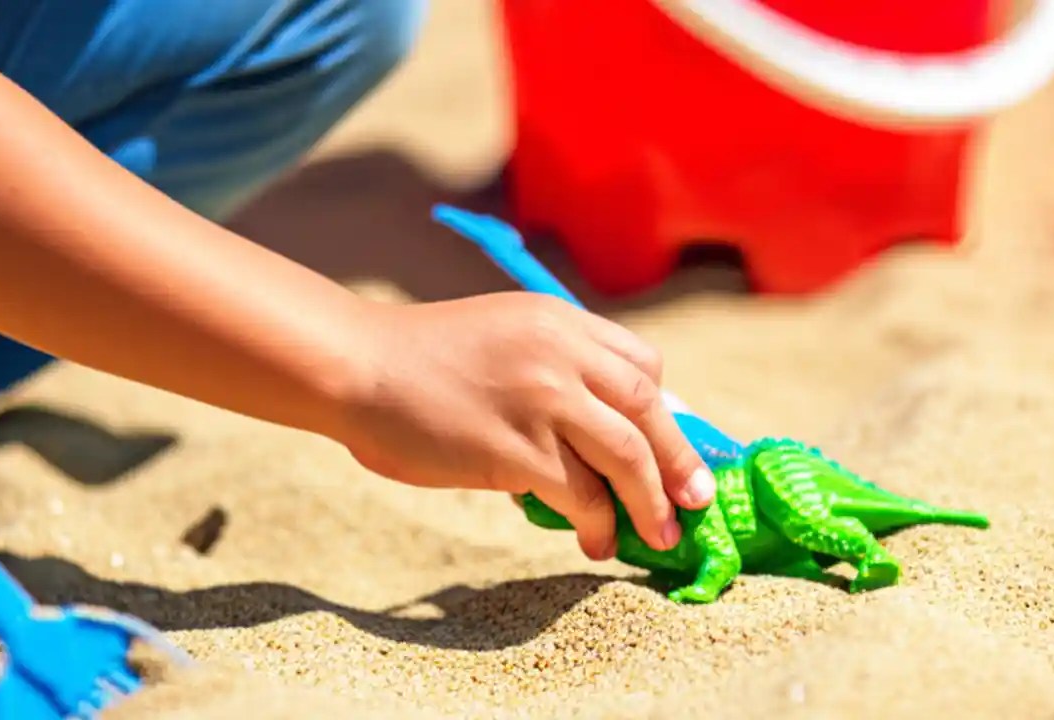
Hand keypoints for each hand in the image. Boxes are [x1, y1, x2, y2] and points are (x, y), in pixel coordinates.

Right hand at [334, 292, 716, 559]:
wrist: (357, 366)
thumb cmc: (421, 361)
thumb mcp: (502, 336)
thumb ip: (552, 370)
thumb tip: (593, 440)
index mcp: (560, 320)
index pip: (643, 364)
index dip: (665, 411)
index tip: (671, 446)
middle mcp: (561, 353)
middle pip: (649, 410)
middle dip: (681, 461)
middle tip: (696, 501)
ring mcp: (542, 400)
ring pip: (627, 457)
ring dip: (650, 504)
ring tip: (658, 537)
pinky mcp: (516, 449)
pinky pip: (581, 494)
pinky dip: (598, 523)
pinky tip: (595, 541)